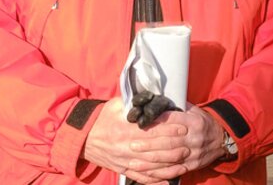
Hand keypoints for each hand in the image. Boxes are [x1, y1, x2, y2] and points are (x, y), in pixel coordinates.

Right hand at [81, 100, 197, 184]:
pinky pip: (142, 177)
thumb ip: (135, 103)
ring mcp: (126, 161)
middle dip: (174, 148)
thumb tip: (151, 97)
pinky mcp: (123, 170)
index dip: (171, 129)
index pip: (154, 130)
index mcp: (127, 130)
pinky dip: (156, 180)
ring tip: (184, 163)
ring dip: (169, 166)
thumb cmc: (101, 119)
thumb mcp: (116, 105)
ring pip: (152, 166)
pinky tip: (169, 179)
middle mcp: (128, 147)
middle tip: (189, 146)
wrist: (83, 137)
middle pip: (156, 150)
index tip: (184, 128)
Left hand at [133, 108, 228, 181]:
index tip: (140, 124)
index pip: (172, 120)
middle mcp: (194, 137)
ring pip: (169, 158)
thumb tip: (155, 102)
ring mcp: (193, 153)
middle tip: (132, 145)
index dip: (155, 122)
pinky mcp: (192, 165)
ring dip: (150, 161)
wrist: (221, 139)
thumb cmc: (202, 122)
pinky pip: (175, 170)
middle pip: (168, 141)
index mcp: (193, 121)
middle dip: (148, 144)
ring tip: (133, 162)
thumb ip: (177, 108)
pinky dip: (160, 173)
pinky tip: (147, 173)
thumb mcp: (194, 111)